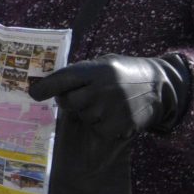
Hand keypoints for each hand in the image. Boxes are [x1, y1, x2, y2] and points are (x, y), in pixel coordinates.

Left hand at [27, 53, 192, 139]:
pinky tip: (114, 114)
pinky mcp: (120, 124)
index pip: (63, 78)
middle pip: (69, 101)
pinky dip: (101, 124)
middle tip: (83, 96)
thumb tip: (46, 84)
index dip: (46, 86)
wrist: (160, 85)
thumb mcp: (104, 64)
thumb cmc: (124, 73)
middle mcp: (103, 88)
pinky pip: (97, 128)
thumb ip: (80, 73)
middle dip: (70, 100)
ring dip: (89, 112)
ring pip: (83, 116)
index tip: (33, 93)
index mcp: (96, 69)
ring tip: (105, 102)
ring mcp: (112, 108)